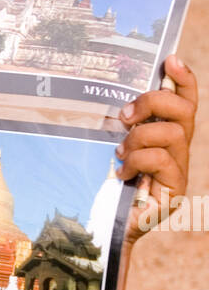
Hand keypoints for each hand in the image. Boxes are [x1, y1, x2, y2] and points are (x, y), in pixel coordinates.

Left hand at [115, 54, 197, 242]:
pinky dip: (137, 161)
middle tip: (125, 117)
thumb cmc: (102, 187)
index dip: (185, 79)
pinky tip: (123, 174)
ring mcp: (180, 171)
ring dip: (139, 138)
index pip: (186, 102)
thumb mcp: (111, 148)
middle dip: (153, 103)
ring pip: (172, 133)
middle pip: (184, 110)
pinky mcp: (175, 190)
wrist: (103, 229)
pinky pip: (161, 158)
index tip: (171, 59)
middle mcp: (180, 152)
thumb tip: (118, 103)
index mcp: (167, 138)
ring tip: (120, 154)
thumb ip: (123, 128)